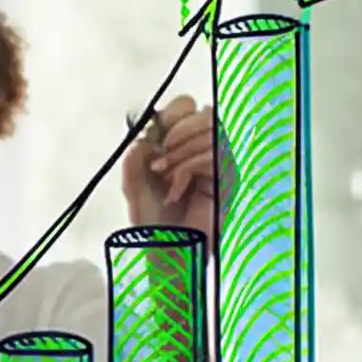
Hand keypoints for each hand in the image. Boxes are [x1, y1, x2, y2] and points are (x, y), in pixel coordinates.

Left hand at [121, 94, 235, 253]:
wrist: (168, 255)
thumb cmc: (153, 224)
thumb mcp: (133, 186)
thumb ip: (134, 159)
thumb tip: (144, 137)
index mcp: (180, 144)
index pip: (186, 106)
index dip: (171, 115)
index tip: (153, 137)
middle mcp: (203, 149)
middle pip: (203, 111)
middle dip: (176, 133)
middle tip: (159, 162)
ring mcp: (219, 163)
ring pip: (212, 129)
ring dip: (181, 152)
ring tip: (164, 176)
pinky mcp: (228, 179)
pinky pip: (214, 155)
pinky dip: (189, 169)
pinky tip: (176, 190)